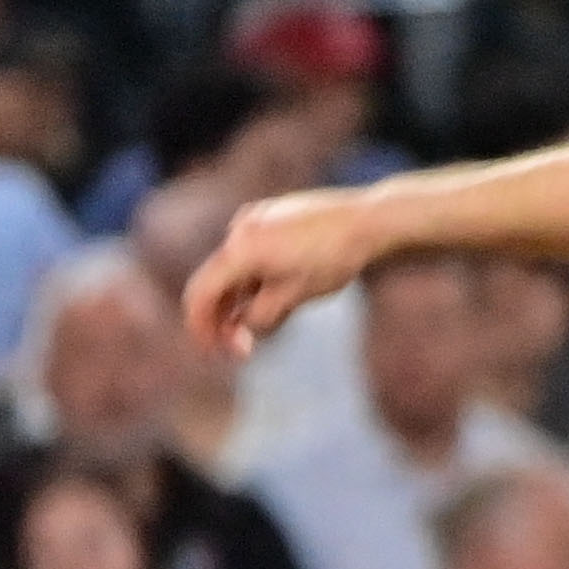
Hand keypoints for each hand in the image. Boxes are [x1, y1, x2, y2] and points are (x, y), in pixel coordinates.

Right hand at [185, 188, 378, 354]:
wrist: (367, 220)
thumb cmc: (332, 259)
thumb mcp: (293, 296)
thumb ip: (260, 316)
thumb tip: (243, 328)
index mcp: (239, 250)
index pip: (201, 293)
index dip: (200, 326)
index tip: (212, 352)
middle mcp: (239, 229)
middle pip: (215, 281)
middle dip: (223, 317)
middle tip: (241, 349)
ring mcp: (254, 218)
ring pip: (233, 267)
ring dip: (239, 299)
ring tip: (265, 324)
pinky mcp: (270, 215)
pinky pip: (249, 251)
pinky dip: (252, 278)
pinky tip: (275, 295)